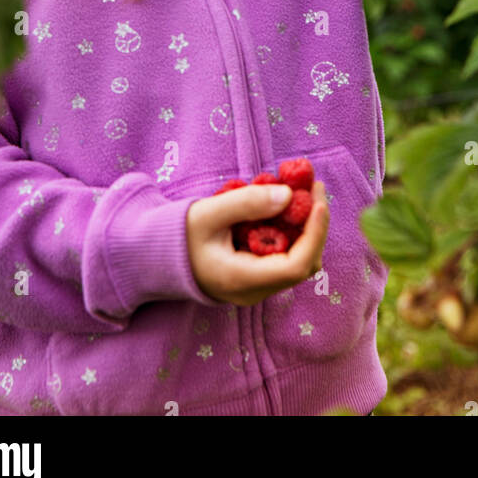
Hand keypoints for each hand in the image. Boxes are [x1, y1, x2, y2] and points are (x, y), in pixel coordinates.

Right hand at [186, 180, 329, 305]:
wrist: (160, 258)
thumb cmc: (180, 235)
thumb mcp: (209, 213)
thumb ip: (247, 203)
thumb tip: (289, 195)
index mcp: (242, 279)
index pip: (295, 266)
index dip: (314, 234)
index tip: (318, 202)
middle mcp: (255, 290)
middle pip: (304, 264)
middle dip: (316, 225)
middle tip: (314, 187)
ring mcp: (258, 287)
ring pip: (299, 262)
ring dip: (307, 227)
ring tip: (304, 191)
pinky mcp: (258, 277)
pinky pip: (286, 257)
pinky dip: (294, 232)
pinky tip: (287, 205)